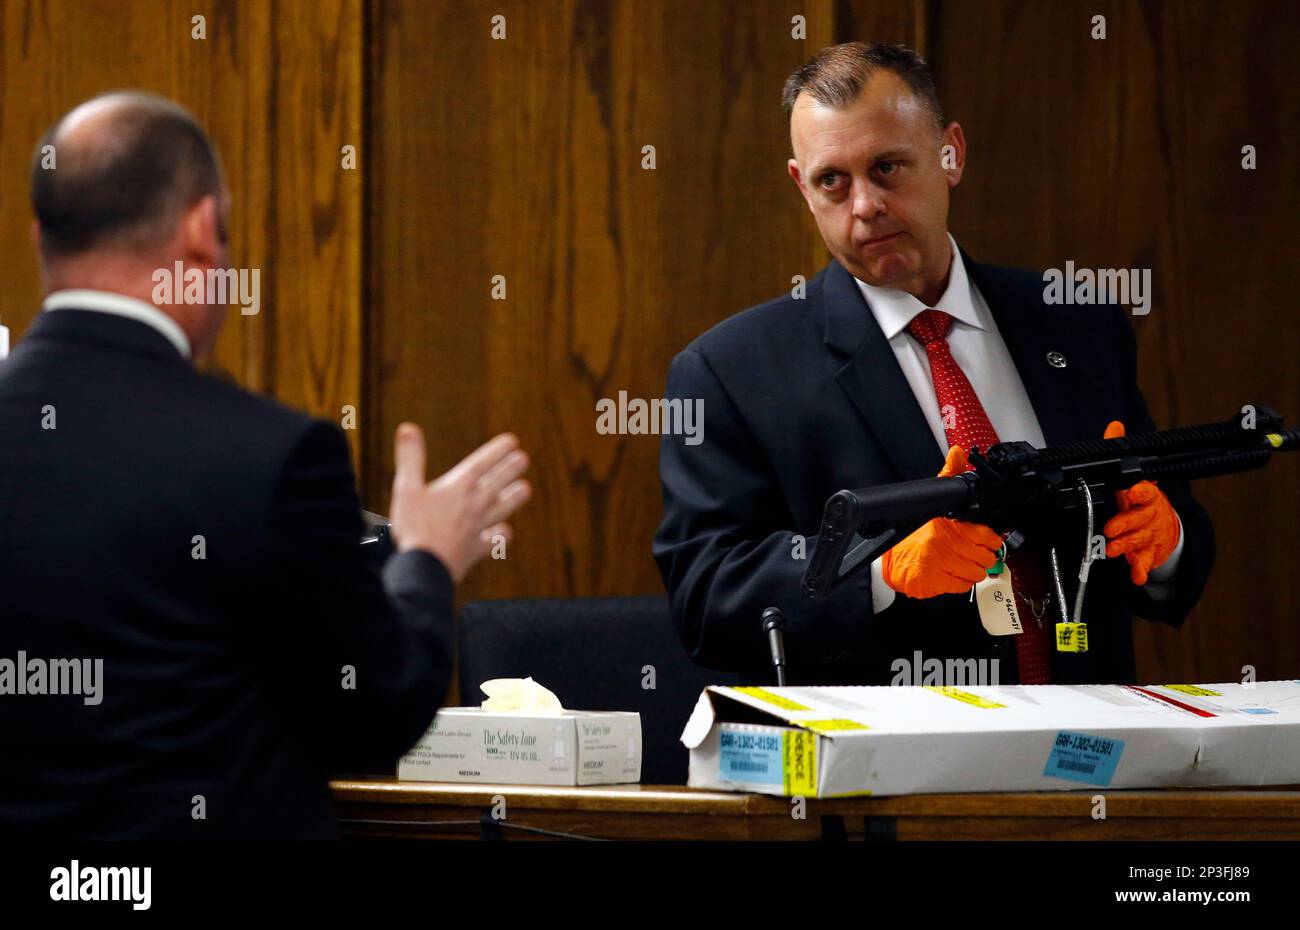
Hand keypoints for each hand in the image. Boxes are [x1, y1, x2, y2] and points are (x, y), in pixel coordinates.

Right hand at [388, 424, 531, 582]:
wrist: (426, 568)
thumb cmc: (415, 528)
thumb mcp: (406, 488)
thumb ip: (410, 458)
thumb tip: (408, 428)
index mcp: (459, 487)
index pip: (482, 463)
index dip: (497, 450)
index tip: (512, 441)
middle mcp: (474, 505)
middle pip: (498, 483)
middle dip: (511, 469)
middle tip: (523, 459)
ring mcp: (478, 528)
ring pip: (502, 509)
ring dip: (514, 497)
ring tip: (525, 489)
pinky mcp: (476, 549)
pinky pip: (495, 540)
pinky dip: (501, 535)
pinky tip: (505, 532)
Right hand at [881, 445, 1003, 597]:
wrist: (891, 560)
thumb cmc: (913, 533)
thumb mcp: (933, 499)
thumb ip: (949, 475)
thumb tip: (957, 453)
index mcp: (948, 523)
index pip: (986, 534)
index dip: (990, 539)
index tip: (986, 540)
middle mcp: (945, 543)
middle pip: (985, 556)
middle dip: (983, 556)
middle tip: (975, 553)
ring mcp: (940, 564)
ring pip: (976, 572)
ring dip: (973, 570)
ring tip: (963, 563)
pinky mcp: (935, 581)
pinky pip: (962, 585)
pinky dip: (961, 581)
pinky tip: (954, 573)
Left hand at [1101, 420, 1179, 584]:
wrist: (1165, 526)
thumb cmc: (1141, 501)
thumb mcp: (1131, 476)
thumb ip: (1119, 451)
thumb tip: (1115, 425)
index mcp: (1146, 495)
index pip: (1145, 491)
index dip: (1139, 492)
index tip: (1132, 492)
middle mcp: (1149, 515)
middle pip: (1140, 520)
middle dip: (1126, 525)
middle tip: (1112, 531)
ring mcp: (1151, 535)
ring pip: (1140, 541)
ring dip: (1127, 547)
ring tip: (1113, 551)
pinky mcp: (1149, 553)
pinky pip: (1146, 562)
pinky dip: (1141, 570)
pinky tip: (1136, 576)